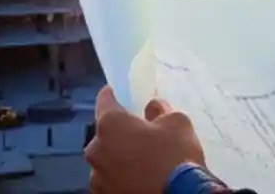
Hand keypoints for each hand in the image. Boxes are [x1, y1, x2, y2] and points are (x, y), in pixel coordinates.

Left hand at [85, 86, 206, 193]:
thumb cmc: (175, 157)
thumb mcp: (177, 122)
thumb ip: (160, 110)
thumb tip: (152, 109)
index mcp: (110, 124)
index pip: (105, 99)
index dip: (115, 94)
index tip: (122, 94)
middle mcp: (96, 150)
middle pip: (105, 133)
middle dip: (121, 132)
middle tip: (142, 135)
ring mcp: (97, 177)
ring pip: (107, 159)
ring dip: (120, 157)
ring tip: (143, 162)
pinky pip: (111, 179)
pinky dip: (122, 177)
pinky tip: (141, 178)